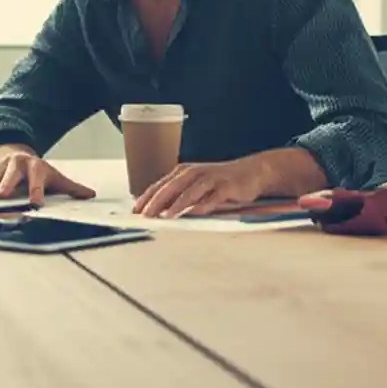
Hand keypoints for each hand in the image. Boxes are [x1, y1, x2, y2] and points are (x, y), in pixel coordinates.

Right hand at [0, 145, 95, 204]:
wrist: (19, 155)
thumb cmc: (40, 172)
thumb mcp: (56, 178)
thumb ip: (72, 188)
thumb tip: (91, 195)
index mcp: (36, 167)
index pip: (37, 180)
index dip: (36, 191)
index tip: (35, 203)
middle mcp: (18, 164)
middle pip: (11, 175)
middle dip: (6, 185)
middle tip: (1, 196)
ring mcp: (1, 167)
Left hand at [133, 158, 265, 217]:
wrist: (252, 171)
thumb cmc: (220, 181)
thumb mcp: (196, 185)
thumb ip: (179, 195)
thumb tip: (158, 211)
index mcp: (184, 172)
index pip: (160, 185)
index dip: (146, 198)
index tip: (135, 211)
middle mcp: (195, 173)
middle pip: (171, 187)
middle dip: (157, 202)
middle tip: (145, 215)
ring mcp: (211, 178)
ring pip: (190, 192)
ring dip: (177, 204)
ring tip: (167, 216)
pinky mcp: (226, 186)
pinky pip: (213, 197)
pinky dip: (203, 205)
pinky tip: (195, 213)